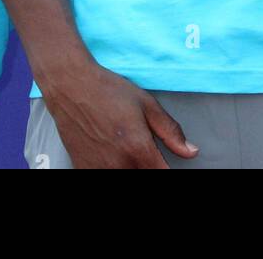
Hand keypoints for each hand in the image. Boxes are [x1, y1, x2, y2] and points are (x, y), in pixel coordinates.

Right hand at [44, 63, 198, 168]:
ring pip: (126, 177)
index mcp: (138, 149)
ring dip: (132, 167)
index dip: (167, 170)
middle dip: (149, 167)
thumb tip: (191, 152)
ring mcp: (100, 170)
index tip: (164, 162)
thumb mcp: (146, 104)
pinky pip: (106, 176)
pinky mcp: (85, 170)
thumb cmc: (108, 90)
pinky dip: (113, 168)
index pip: (163, 175)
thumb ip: (170, 131)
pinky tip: (111, 154)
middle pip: (144, 176)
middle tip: (143, 150)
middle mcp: (120, 165)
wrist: (70, 86)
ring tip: (126, 150)